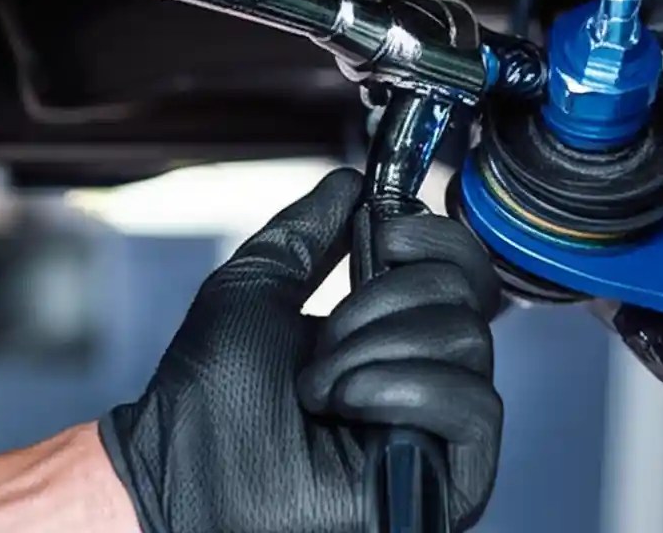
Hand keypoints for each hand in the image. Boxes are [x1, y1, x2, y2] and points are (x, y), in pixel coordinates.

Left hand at [99, 169, 502, 532]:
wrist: (186, 475)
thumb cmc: (207, 399)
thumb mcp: (254, 288)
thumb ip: (306, 231)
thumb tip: (352, 184)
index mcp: (388, 333)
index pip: (459, 266)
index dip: (430, 235)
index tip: (379, 237)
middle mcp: (424, 374)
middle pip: (467, 291)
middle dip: (382, 299)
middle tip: (325, 338)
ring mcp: (440, 426)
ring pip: (469, 340)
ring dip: (376, 348)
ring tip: (320, 387)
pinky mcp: (454, 478)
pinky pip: (476, 406)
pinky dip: (406, 391)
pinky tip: (349, 407)